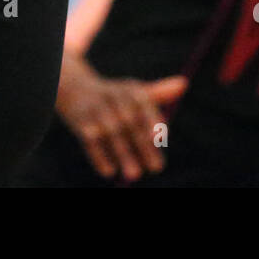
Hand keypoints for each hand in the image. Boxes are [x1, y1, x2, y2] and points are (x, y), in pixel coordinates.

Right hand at [57, 53, 186, 180]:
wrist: (74, 88)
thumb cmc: (114, 95)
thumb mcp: (134, 91)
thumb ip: (159, 92)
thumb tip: (184, 83)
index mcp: (129, 89)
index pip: (142, 103)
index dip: (150, 118)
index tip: (159, 137)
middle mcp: (112, 97)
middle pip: (128, 121)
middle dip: (141, 145)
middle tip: (156, 168)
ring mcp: (95, 110)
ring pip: (111, 133)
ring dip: (123, 154)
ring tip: (134, 175)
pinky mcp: (79, 123)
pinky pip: (89, 141)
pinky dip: (98, 156)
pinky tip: (109, 172)